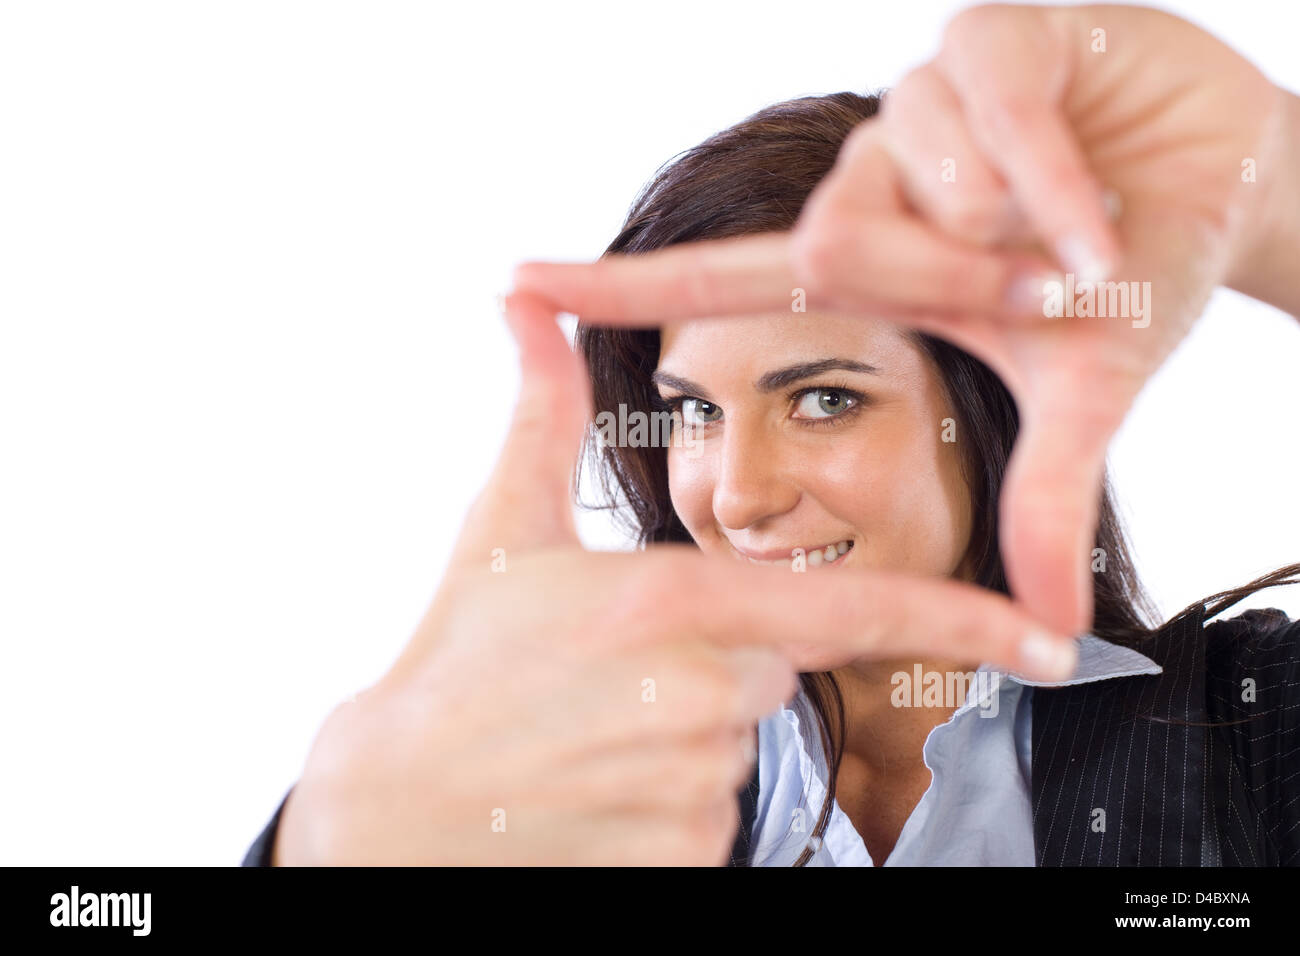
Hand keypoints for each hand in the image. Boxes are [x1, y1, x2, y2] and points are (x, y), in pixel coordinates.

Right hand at [274, 291, 1075, 865]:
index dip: (962, 621)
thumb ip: (542, 411)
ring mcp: (694, 790)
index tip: (1048, 641)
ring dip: (686, 728)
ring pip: (741, 742)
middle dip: (721, 656)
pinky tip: (594, 785)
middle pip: (775, 666)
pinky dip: (670, 797)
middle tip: (614, 666)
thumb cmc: (455, 660)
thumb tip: (525, 306)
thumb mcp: (503, 528)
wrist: (394, 805)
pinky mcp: (682, 858)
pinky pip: (716, 816)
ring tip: (589, 729)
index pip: (852, 611)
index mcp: (676, 606)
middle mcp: (700, 698)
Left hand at [509, 3, 1295, 636]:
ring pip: (914, 174)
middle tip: (1045, 294)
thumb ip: (1043, 492)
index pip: (719, 278)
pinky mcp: (990, 38)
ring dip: (1018, 230)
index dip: (618, 287)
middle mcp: (873, 179)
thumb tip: (1056, 622)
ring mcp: (922, 106)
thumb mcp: (1080, 391)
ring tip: (1085, 237)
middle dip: (953, 281)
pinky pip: (988, 110)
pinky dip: (1057, 175)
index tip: (516, 286)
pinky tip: (1105, 205)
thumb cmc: (1134, 275)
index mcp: (868, 259)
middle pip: (833, 241)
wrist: (1227, 182)